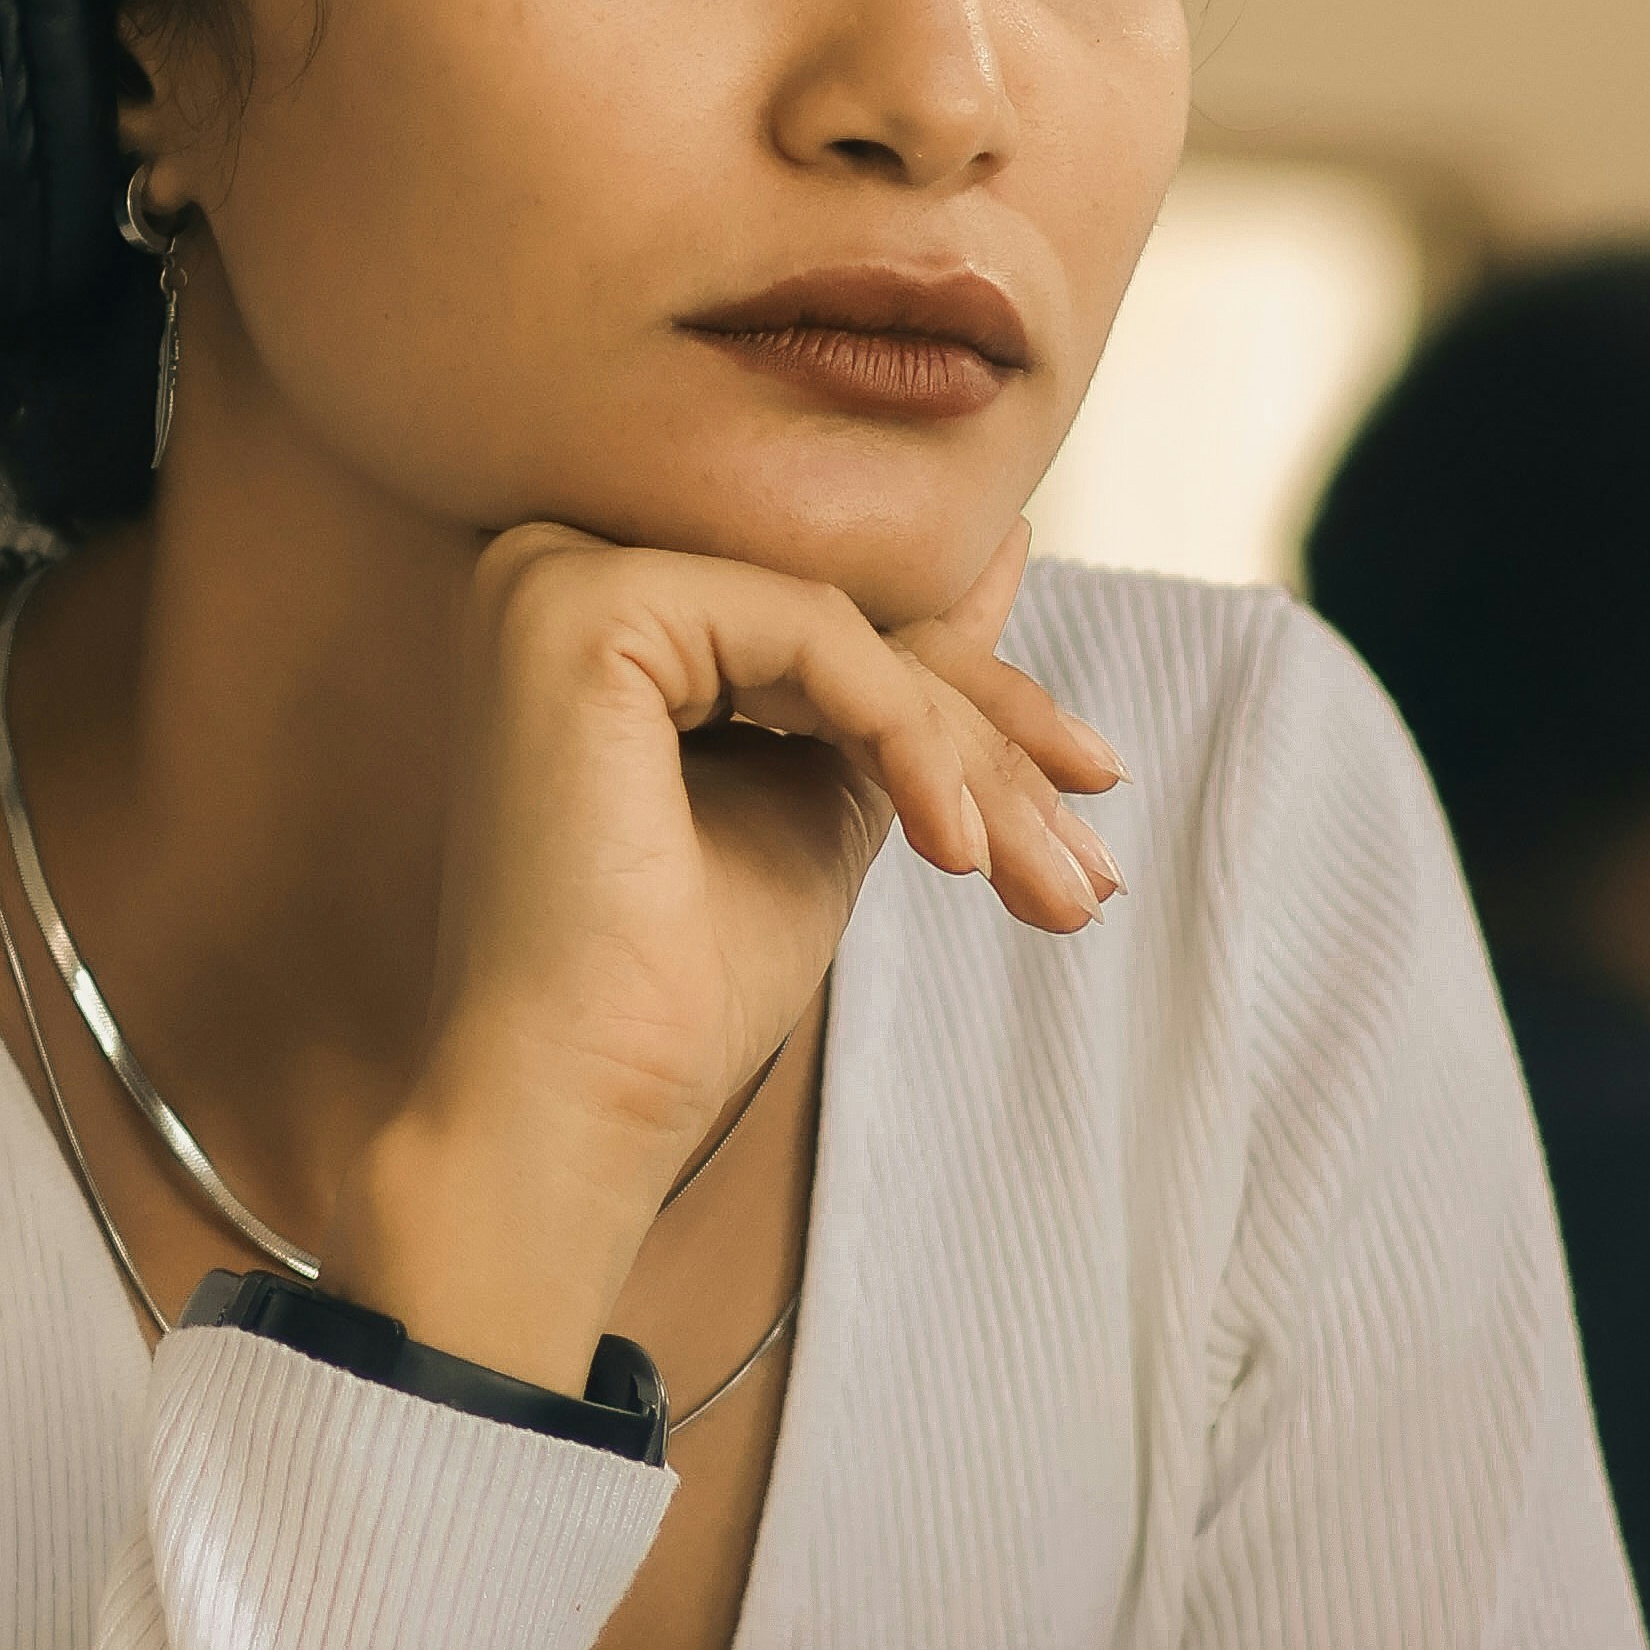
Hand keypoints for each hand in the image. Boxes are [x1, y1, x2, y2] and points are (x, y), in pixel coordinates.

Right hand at [337, 518, 1120, 1384]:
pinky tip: (954, 854)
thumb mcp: (823, 796)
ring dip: (974, 761)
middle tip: (1091, 869)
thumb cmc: (679, 989)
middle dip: (994, 745)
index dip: (976, 708)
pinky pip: (811, 636)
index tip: (1093, 792)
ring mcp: (558, 576)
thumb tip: (1007, 544)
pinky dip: (910, 741)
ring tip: (1053, 887)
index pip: (828, 625)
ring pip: (841, 627)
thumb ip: (894, 682)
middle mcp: (556, 567)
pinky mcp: (585, 607)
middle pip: (842, 620)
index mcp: (597, 613)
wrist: (578, 1105)